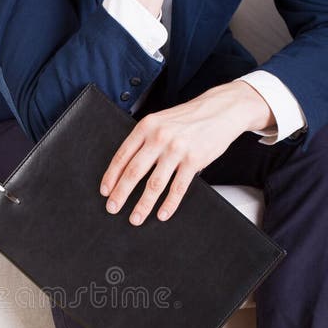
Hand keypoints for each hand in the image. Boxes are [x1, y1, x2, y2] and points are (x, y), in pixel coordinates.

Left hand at [100, 81, 274, 224]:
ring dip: (143, 204)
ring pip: (154, 184)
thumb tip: (127, 167)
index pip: (122, 155)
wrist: (222, 109)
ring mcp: (177, 149)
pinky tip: (162, 214)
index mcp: (147, 126)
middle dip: (121, 194)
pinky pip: (178, 188)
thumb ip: (145, 139)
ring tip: (135, 218)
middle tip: (112, 208)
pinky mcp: (194, 160)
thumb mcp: (161, 121)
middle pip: (134, 172)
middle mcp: (159, 137)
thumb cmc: (189, 118)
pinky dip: (169, 204)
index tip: (105, 191)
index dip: (111, 176)